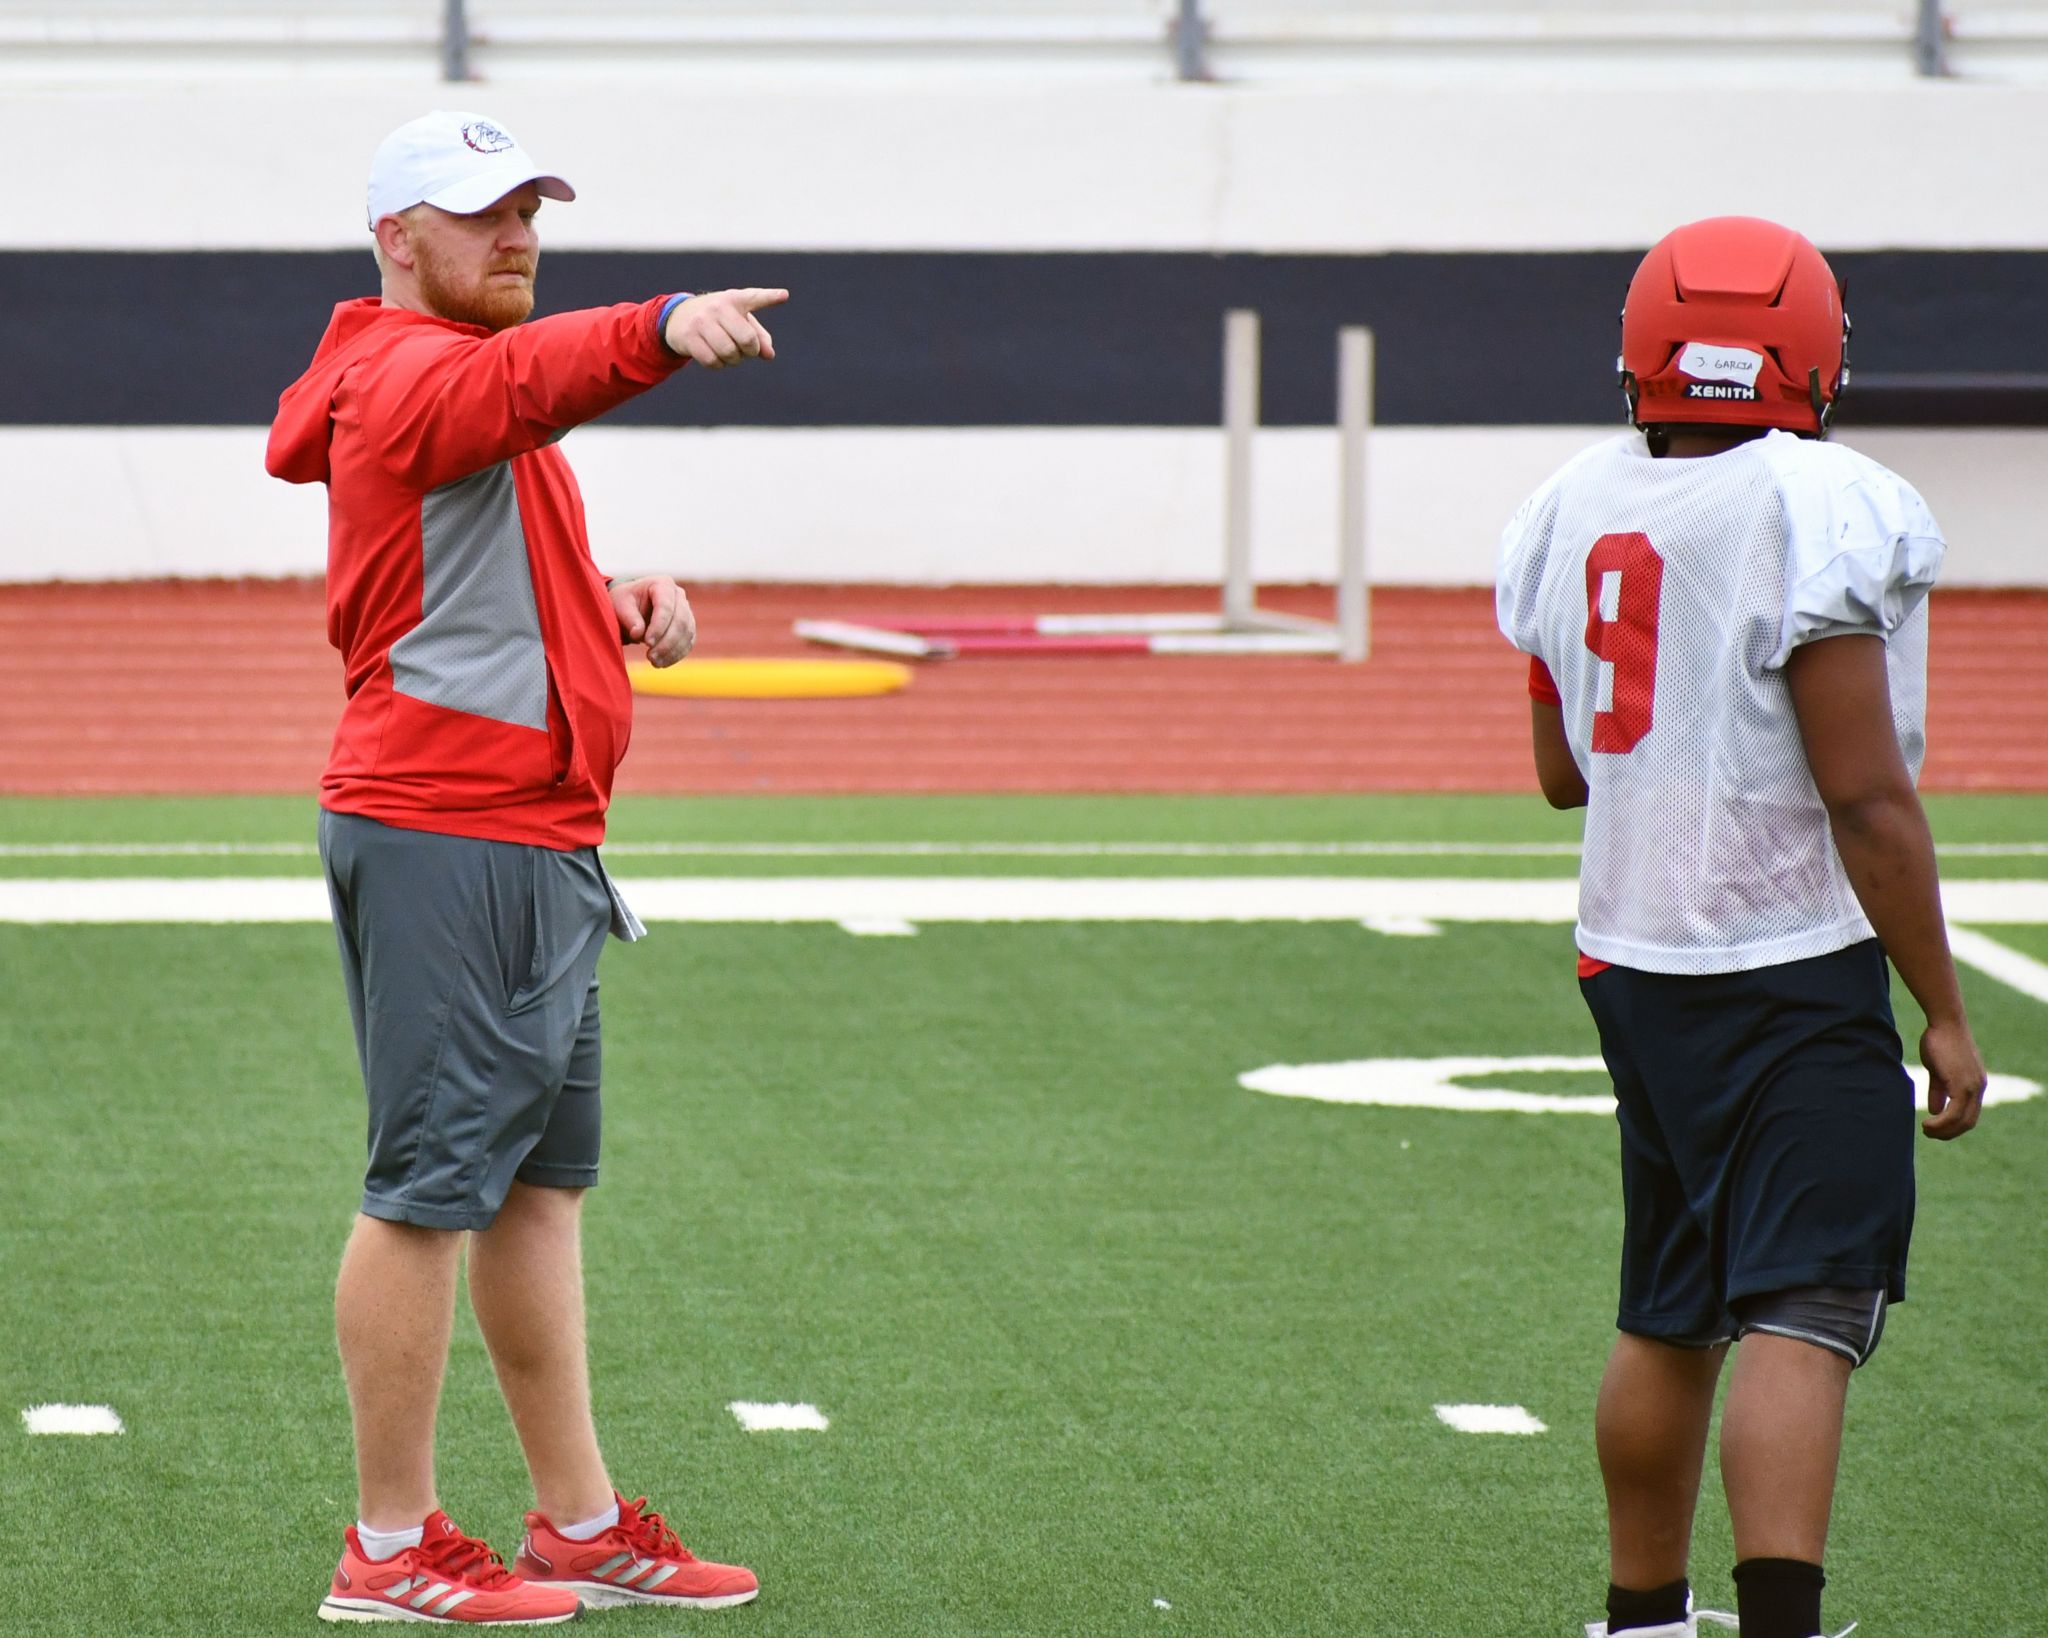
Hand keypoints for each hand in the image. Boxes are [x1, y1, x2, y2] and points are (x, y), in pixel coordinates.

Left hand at [609, 575, 695, 666]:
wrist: (630, 606)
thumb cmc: (624, 602)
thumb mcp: (619, 605)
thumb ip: (629, 618)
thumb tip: (638, 634)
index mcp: (662, 584)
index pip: (666, 606)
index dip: (659, 626)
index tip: (647, 643)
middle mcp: (678, 595)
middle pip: (681, 621)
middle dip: (667, 642)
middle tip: (651, 657)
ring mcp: (686, 610)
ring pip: (687, 633)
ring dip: (672, 651)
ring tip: (654, 663)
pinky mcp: (687, 627)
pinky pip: (688, 642)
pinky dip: (677, 655)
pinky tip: (662, 663)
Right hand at [663, 288, 787, 368]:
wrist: (679, 317)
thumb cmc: (718, 319)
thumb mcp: (738, 320)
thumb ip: (759, 336)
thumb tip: (769, 355)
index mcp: (734, 299)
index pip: (753, 298)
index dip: (769, 297)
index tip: (783, 296)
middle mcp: (718, 307)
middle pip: (746, 339)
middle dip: (751, 351)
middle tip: (746, 350)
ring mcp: (701, 322)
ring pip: (729, 353)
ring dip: (734, 360)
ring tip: (729, 353)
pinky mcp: (689, 338)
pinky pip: (712, 361)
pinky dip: (719, 365)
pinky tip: (716, 356)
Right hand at [1919, 1016, 1986, 1139]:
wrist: (1945, 1022)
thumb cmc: (1939, 1041)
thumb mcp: (1938, 1070)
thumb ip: (1938, 1090)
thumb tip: (1935, 1110)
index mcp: (1975, 1085)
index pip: (1969, 1115)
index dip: (1953, 1126)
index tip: (1935, 1129)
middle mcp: (1978, 1088)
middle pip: (1968, 1122)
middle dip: (1948, 1133)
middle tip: (1929, 1134)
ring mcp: (1972, 1086)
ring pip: (1962, 1120)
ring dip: (1943, 1130)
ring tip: (1926, 1130)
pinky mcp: (1962, 1084)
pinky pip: (1954, 1112)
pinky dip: (1941, 1122)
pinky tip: (1927, 1122)